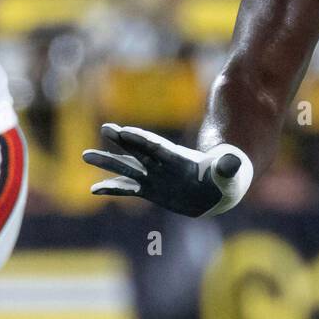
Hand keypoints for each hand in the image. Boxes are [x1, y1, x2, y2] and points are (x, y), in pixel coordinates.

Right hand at [83, 123, 252, 217]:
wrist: (217, 189)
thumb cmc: (224, 179)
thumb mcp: (228, 173)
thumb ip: (227, 166)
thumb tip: (232, 162)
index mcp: (179, 158)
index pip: (157, 147)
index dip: (142, 139)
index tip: (124, 131)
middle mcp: (162, 164)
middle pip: (138, 150)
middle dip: (122, 140)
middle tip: (105, 128)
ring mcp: (154, 176)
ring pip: (127, 167)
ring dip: (108, 162)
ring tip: (86, 155)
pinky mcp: (150, 189)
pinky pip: (127, 189)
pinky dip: (111, 189)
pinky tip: (94, 190)